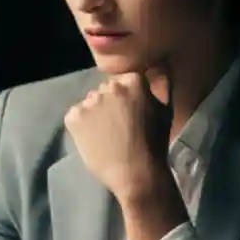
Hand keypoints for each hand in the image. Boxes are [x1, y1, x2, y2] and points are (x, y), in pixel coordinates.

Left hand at [64, 66, 173, 201]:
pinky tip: (93, 140)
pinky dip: (81, 126)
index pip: (123, 81)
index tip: (131, 114)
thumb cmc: (155, 144)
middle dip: (110, 103)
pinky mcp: (74, 117)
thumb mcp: (165, 111)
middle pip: (105, 90)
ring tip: (105, 135)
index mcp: (133, 81)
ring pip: (89, 103)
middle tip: (117, 126)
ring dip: (94, 114)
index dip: (126, 98)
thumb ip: (162, 85)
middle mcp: (109, 87)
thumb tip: (161, 65)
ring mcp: (89, 102)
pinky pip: (75, 116)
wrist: (135, 174)